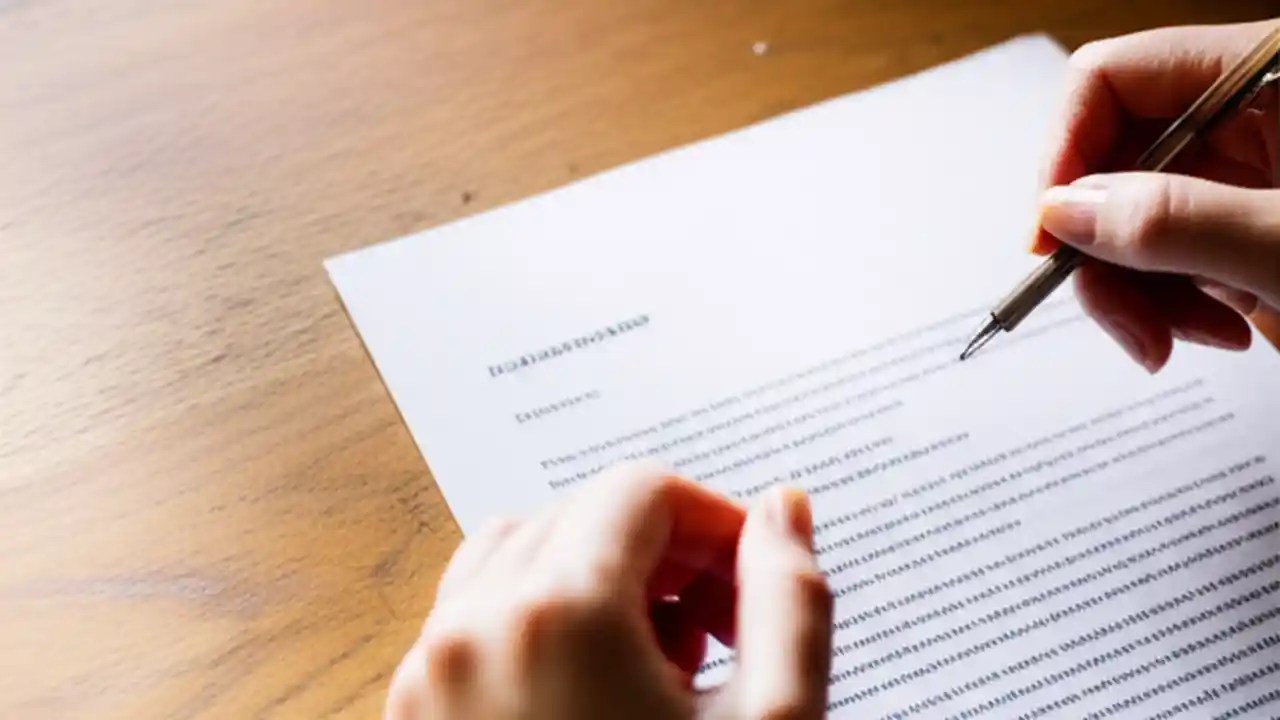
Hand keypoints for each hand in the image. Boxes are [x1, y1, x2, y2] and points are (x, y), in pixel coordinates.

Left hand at [385, 462, 832, 719]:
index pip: (642, 489)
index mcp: (558, 617)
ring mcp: (428, 673)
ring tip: (656, 658)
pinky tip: (593, 687)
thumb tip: (782, 511)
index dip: (715, 520)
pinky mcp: (411, 712)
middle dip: (663, 553)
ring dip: (596, 578)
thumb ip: (790, 601)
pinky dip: (536, 619)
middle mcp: (472, 629)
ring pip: (519, 555)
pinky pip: (470, 615)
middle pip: (581, 515)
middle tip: (720, 629)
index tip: (753, 578)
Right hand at [1033, 20, 1279, 371]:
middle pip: (1116, 159)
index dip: (1065, 155)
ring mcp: (1253, 170)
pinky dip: (1174, 300)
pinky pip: (1173, 251)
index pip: (1115, 80)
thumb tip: (1064, 211)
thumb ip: (1177, 222)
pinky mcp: (1254, 221)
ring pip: (1134, 215)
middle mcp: (1252, 115)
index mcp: (1270, 79)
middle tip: (1127, 326)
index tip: (1052, 240)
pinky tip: (1212, 330)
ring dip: (1139, 289)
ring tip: (1181, 341)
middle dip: (1106, 249)